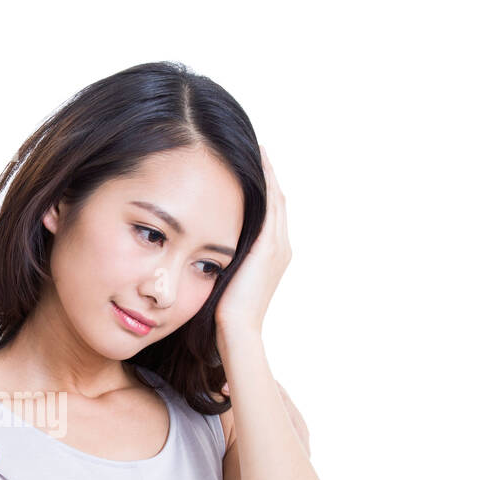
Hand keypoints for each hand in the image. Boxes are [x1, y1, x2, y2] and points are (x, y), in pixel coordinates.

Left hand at [215, 145, 289, 337]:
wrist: (236, 331)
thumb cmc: (222, 315)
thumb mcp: (222, 279)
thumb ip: (219, 260)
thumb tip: (199, 249)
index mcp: (272, 256)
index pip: (269, 214)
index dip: (263, 190)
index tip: (249, 169)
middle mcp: (280, 248)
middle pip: (277, 201)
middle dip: (268, 175)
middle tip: (257, 149)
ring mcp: (278, 246)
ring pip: (275, 198)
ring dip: (268, 173)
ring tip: (257, 149)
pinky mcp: (269, 246)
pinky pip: (270, 204)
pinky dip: (265, 182)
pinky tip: (256, 162)